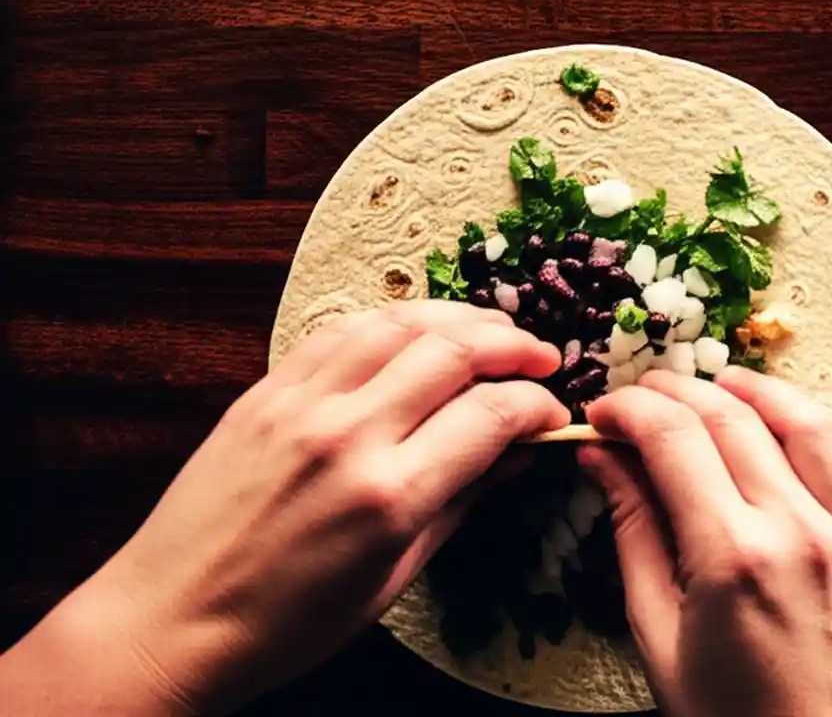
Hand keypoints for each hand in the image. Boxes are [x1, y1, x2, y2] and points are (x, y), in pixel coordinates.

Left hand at [0, 300, 568, 715]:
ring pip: (399, 322)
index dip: (538, 406)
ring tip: (490, 331)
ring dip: (458, 318)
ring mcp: (301, 403)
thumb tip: (517, 454)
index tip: (552, 415)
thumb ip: (461, 503)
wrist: (171, 618)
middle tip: (542, 358)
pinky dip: (391, 320)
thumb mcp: (394, 578)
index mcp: (390, 496)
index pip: (492, 415)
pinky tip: (415, 331)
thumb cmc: (287, 623)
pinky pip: (341, 330)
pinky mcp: (266, 391)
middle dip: (514, 345)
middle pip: (455, 350)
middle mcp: (348, 434)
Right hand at [578, 367, 831, 716]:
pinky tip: (794, 420)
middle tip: (637, 399)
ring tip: (714, 384)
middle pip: (731, 416)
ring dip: (755, 388)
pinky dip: (826, 424)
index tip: (601, 416)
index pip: (673, 438)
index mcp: (732, 555)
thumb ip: (635, 535)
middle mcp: (797, 529)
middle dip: (675, 392)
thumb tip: (603, 462)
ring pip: (805, 419)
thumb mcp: (659, 637)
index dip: (629, 410)